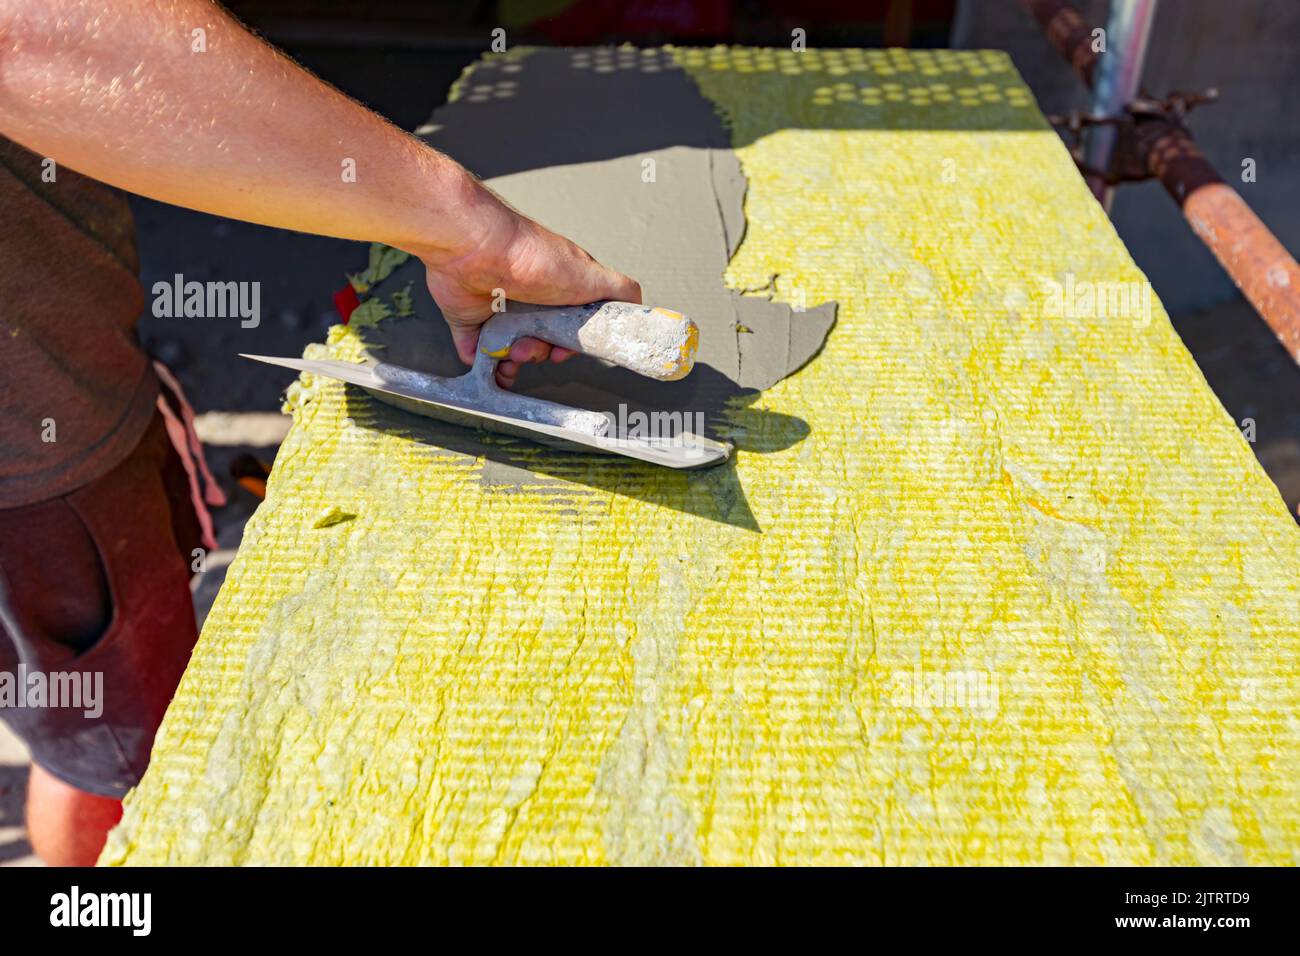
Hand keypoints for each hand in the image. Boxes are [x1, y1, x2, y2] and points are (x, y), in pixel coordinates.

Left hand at [418, 182, 641, 388]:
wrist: (476, 249)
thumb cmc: (532, 258)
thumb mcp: (591, 275)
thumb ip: (620, 290)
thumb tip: (640, 307)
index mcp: (558, 290)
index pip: (569, 329)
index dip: (570, 345)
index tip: (565, 350)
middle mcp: (529, 300)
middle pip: (541, 343)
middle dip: (539, 353)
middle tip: (532, 347)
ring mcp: (499, 309)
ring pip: (511, 350)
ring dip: (514, 360)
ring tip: (510, 351)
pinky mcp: (470, 317)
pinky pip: (477, 351)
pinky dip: (485, 362)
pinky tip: (492, 364)